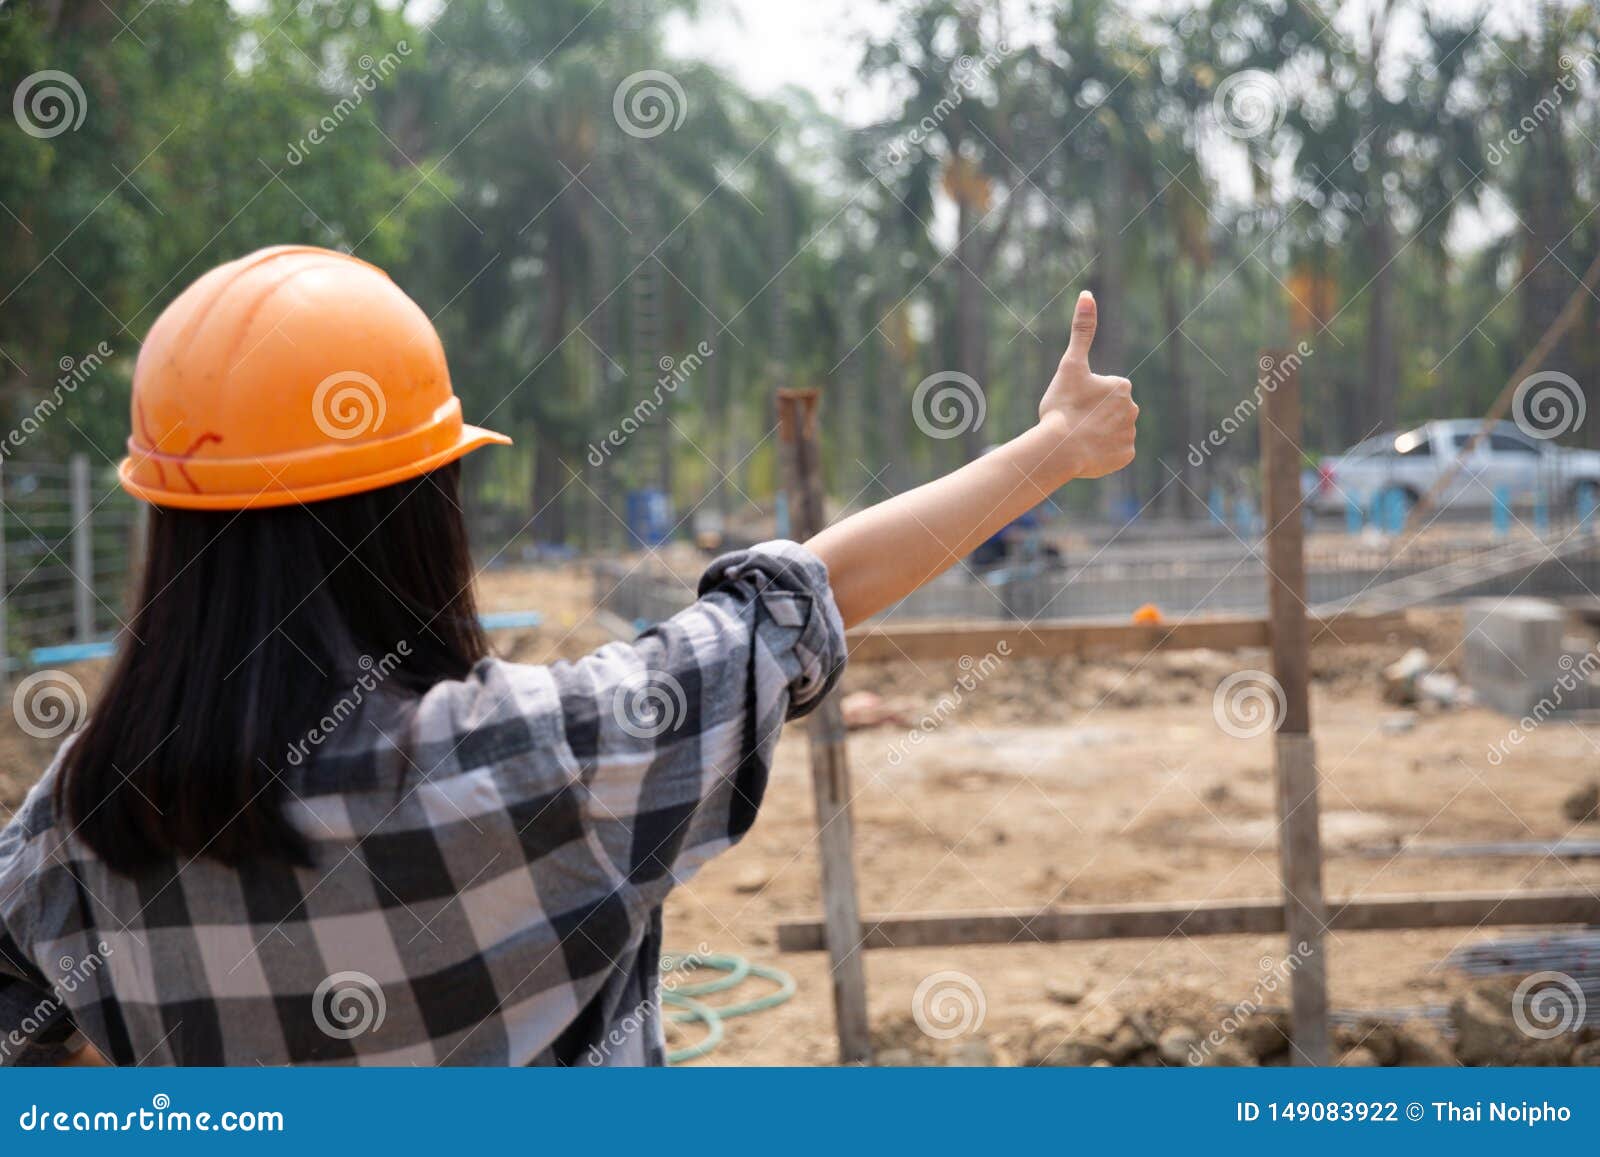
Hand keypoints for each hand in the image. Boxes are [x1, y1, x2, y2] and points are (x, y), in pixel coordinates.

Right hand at [1037, 291, 1137, 479]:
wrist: (1059, 449)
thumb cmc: (1063, 406)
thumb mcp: (1070, 365)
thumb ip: (1082, 330)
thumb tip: (1087, 293)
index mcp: (1122, 386)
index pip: (1103, 390)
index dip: (1084, 397)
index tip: (1073, 404)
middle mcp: (1132, 408)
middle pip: (1108, 411)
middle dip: (1093, 416)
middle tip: (1074, 422)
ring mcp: (1130, 434)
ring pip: (1110, 431)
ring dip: (1097, 434)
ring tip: (1078, 438)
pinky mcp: (1126, 456)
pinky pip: (1114, 452)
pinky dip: (1101, 453)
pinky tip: (1086, 452)